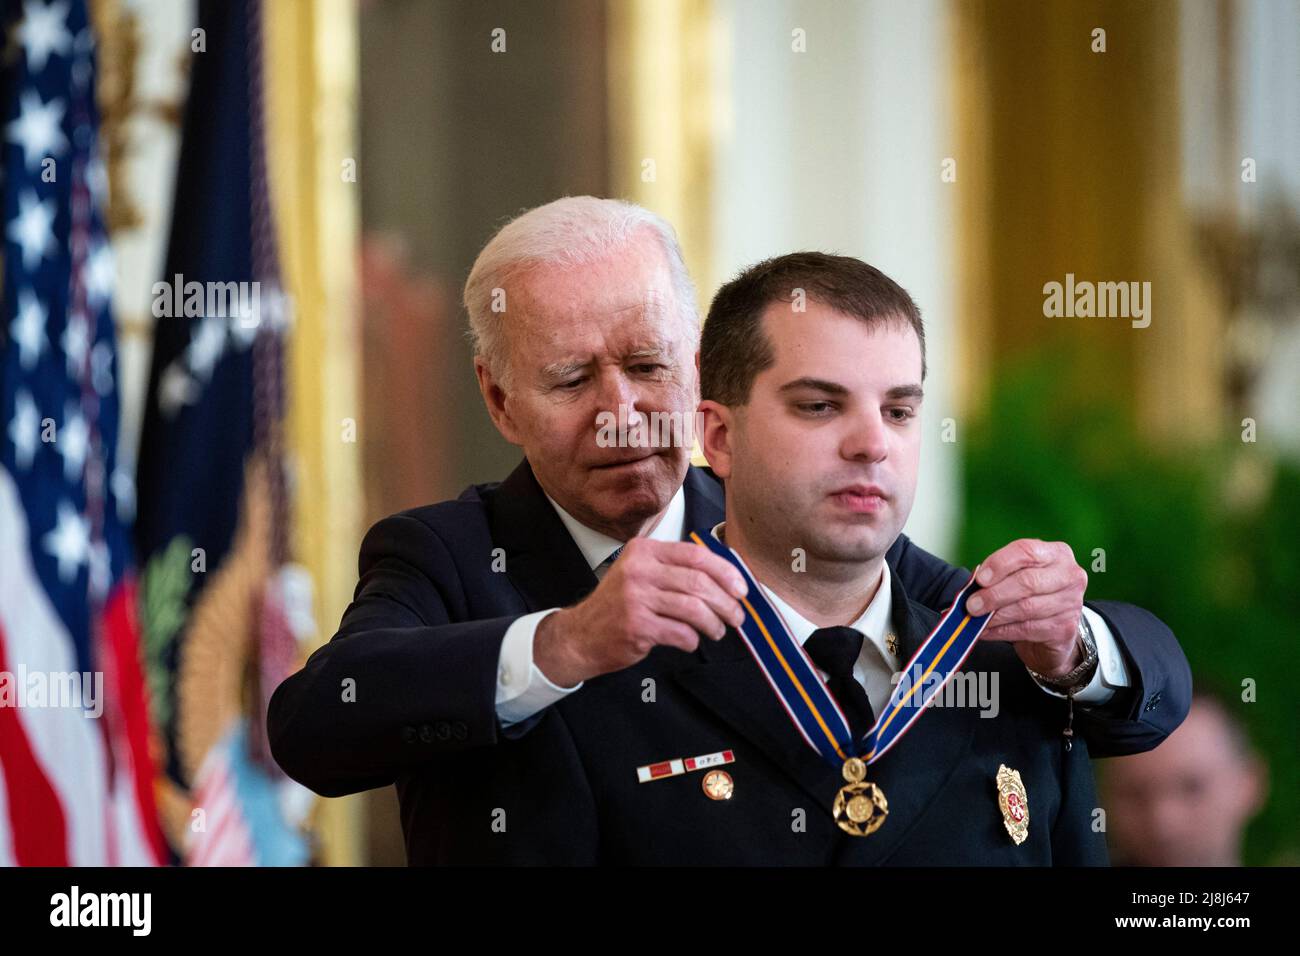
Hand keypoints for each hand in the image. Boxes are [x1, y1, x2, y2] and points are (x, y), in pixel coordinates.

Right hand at [534, 537, 748, 686]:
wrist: (581, 634)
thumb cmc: (618, 605)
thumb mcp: (641, 574)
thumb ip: (676, 570)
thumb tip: (727, 578)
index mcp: (644, 552)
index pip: (695, 555)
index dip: (725, 572)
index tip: (741, 589)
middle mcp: (638, 570)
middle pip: (698, 583)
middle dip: (726, 603)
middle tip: (736, 616)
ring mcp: (635, 598)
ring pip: (694, 609)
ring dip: (714, 624)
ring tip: (718, 631)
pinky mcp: (637, 626)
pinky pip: (681, 633)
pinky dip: (692, 640)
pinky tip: (690, 641)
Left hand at [965, 539, 1086, 678]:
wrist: (1055, 628)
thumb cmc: (1032, 594)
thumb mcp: (1019, 575)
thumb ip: (1000, 575)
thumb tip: (973, 586)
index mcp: (1056, 553)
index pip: (1027, 551)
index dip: (1000, 564)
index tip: (980, 579)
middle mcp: (1069, 575)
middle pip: (1027, 582)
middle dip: (994, 594)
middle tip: (972, 605)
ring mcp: (1071, 603)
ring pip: (1027, 608)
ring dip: (996, 616)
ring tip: (976, 620)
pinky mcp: (1065, 629)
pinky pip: (1027, 629)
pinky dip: (1002, 631)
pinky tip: (987, 631)